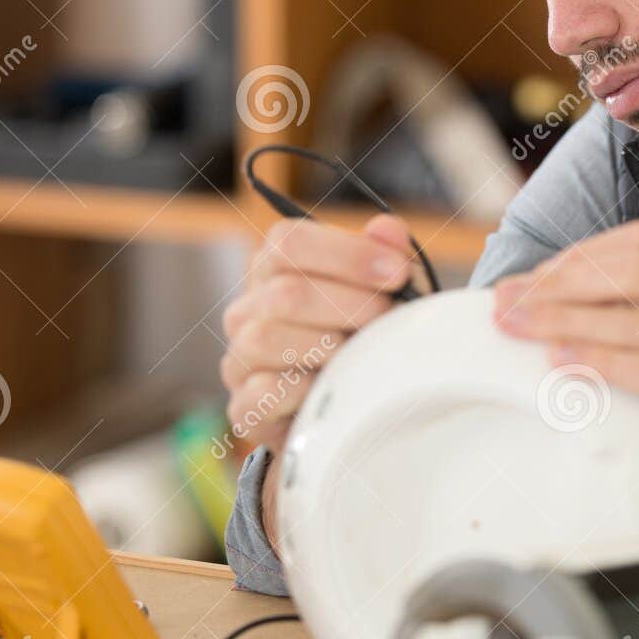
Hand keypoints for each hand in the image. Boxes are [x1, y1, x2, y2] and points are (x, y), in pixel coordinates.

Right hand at [221, 214, 413, 453]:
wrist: (354, 409)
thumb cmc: (366, 337)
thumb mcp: (387, 293)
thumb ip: (387, 254)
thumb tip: (387, 229)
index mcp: (275, 270)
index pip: (289, 241)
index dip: (348, 254)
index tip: (398, 272)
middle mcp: (248, 310)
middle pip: (285, 293)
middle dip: (351, 304)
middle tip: (388, 317)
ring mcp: (240, 360)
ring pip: (266, 339)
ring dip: (327, 346)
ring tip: (363, 353)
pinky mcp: (244, 408)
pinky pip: (262, 392)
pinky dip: (305, 389)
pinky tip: (335, 385)